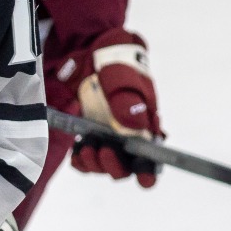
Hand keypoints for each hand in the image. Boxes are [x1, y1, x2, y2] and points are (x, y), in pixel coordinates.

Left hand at [60, 27, 163, 187]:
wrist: (89, 51)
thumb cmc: (116, 63)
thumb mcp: (123, 76)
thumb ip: (128, 99)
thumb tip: (136, 124)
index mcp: (147, 126)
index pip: (153, 159)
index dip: (149, 172)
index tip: (144, 179)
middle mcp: (128, 138)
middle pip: (126, 168)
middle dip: (115, 166)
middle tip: (103, 150)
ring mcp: (107, 138)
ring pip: (104, 166)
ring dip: (95, 163)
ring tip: (86, 148)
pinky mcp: (87, 135)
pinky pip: (84, 159)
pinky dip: (80, 160)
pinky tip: (77, 152)